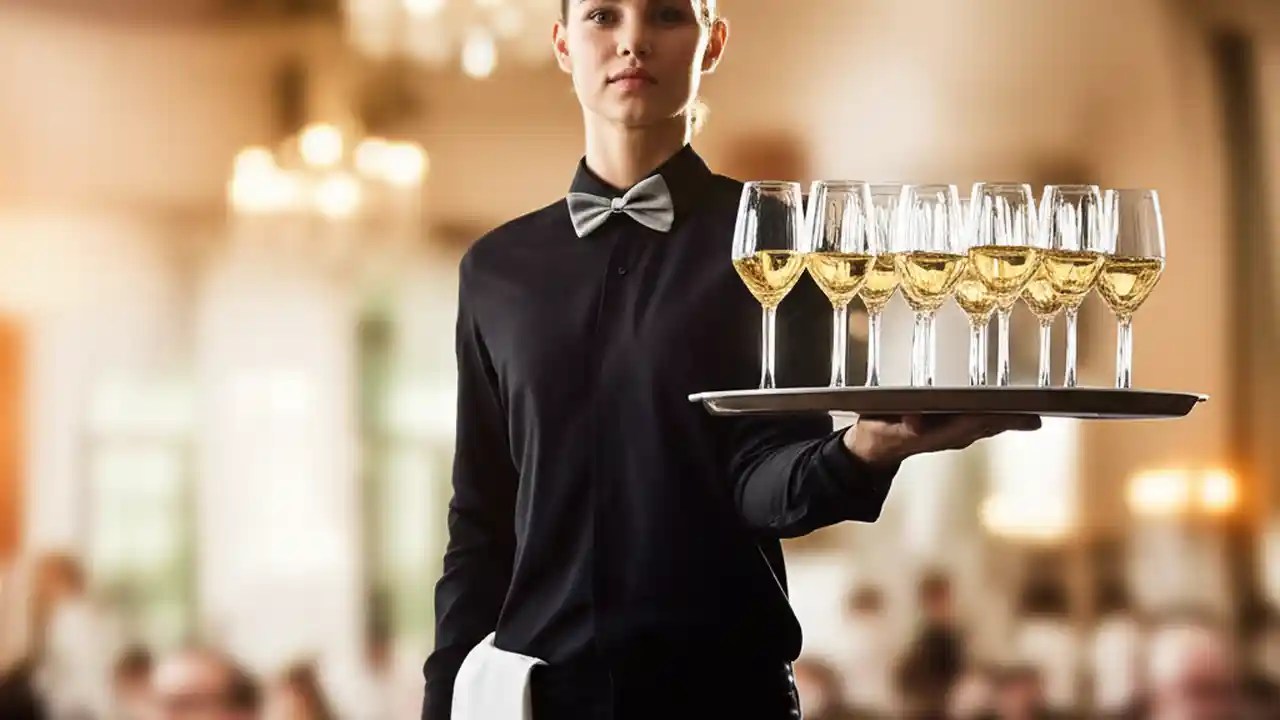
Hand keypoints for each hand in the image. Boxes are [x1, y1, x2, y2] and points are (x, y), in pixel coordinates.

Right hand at [842, 413, 1041, 467]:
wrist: (872, 449)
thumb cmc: (876, 432)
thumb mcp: (879, 426)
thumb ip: (898, 424)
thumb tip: (916, 422)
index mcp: (934, 434)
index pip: (970, 423)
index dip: (993, 418)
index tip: (1014, 415)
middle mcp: (948, 437)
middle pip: (986, 427)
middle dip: (1010, 422)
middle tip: (1036, 418)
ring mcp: (952, 437)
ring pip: (986, 428)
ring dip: (1008, 422)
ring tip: (1031, 417)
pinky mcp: (952, 433)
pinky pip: (980, 426)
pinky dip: (997, 419)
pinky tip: (1009, 414)